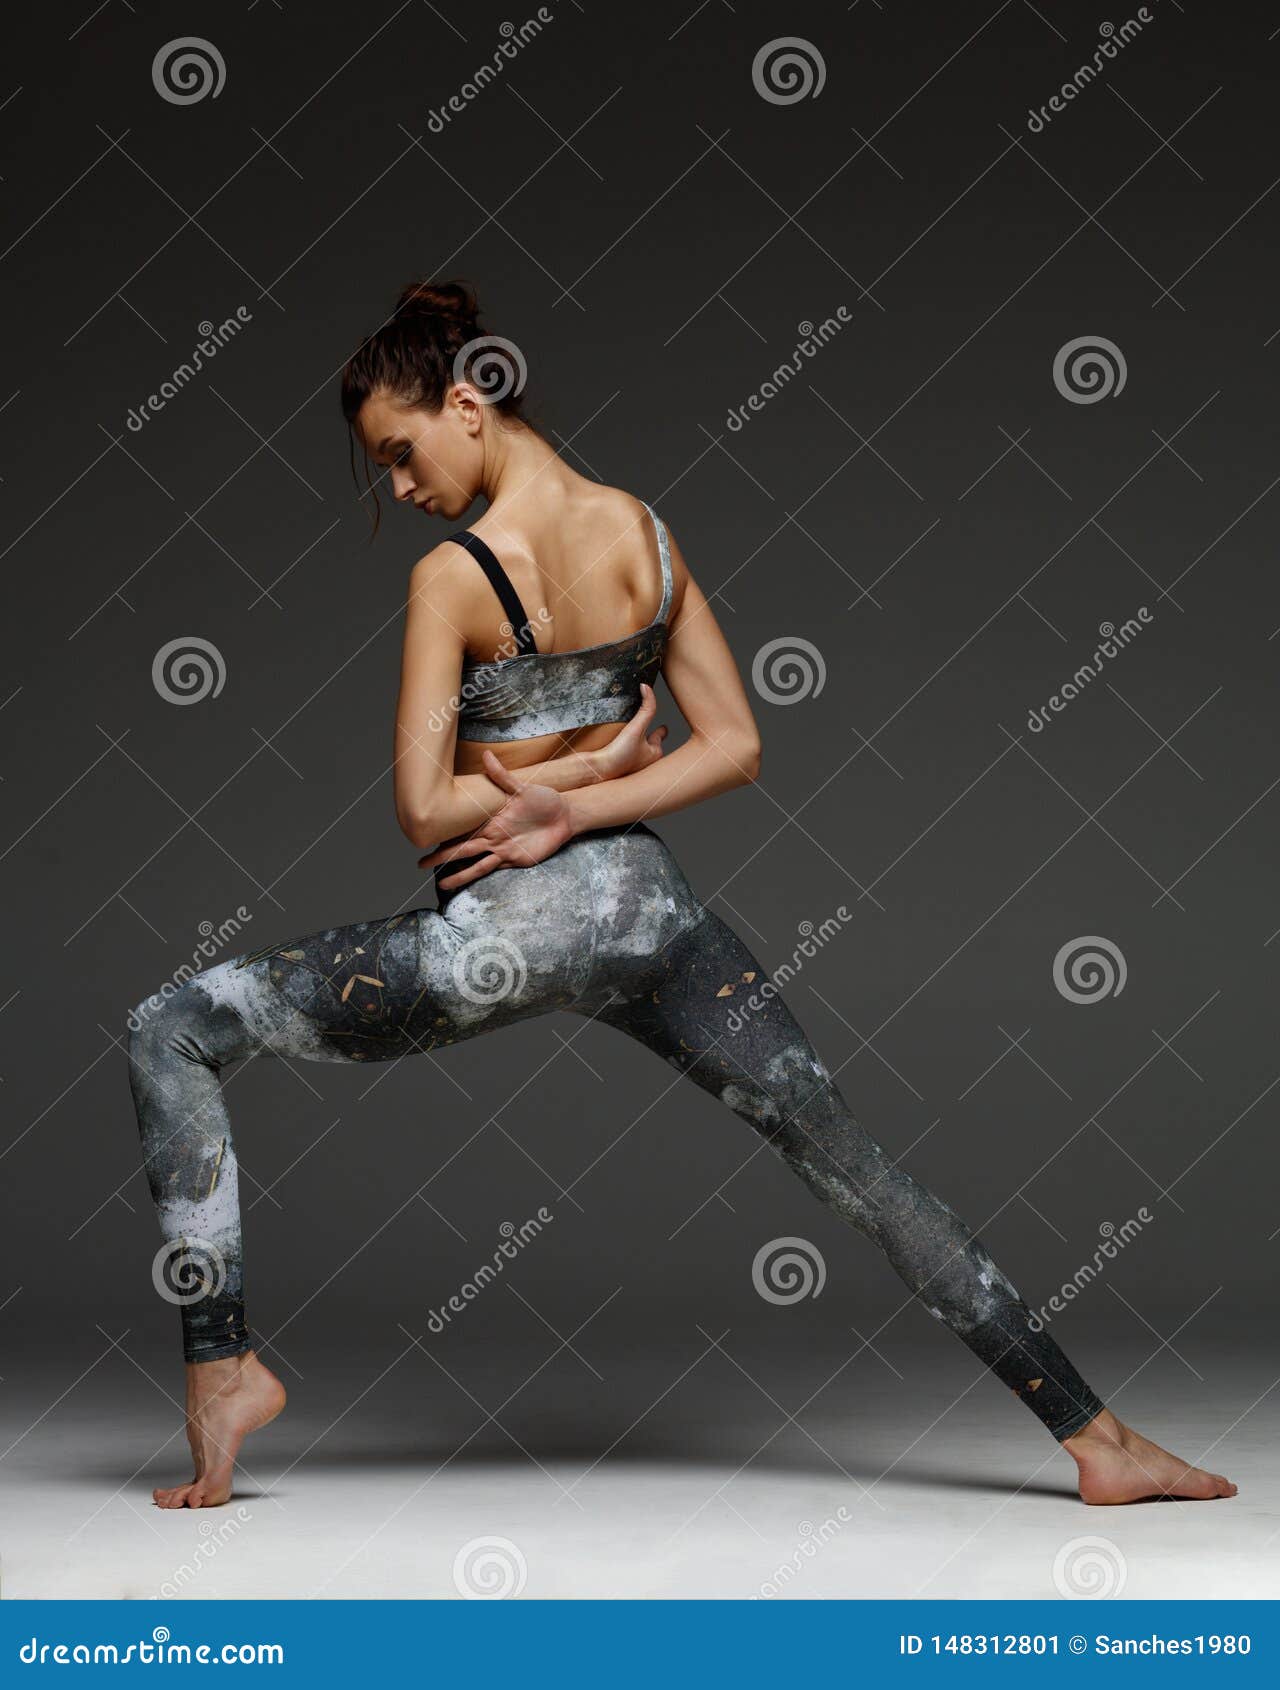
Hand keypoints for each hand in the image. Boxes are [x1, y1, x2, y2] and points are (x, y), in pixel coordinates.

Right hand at [417, 752, 575, 889]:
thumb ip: (502, 775)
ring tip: (441, 884)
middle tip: (420, 864)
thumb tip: (485, 755)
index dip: (444, 833)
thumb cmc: (544, 798)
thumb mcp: (522, 787)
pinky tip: (467, 883)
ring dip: (458, 874)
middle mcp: (492, 835)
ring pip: (474, 864)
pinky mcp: (515, 860)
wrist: (565, 815)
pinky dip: (478, 876)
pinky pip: (493, 869)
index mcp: (490, 818)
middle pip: (462, 849)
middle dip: (441, 857)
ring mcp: (502, 849)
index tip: (425, 835)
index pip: (462, 827)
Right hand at [589, 683, 667, 781]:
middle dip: (649, 737)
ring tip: (628, 734)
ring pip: (637, 750)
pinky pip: (624, 755)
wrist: (597, 772)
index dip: (661, 729)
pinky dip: (622, 749)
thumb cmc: (618, 756)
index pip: (660, 736)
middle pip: (650, 744)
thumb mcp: (636, 728)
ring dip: (634, 742)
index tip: (663, 725)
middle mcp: (645, 762)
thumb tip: (647, 687)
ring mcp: (632, 766)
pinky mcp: (618, 768)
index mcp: (654, 754)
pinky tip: (614, 745)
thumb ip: (646, 708)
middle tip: (647, 729)